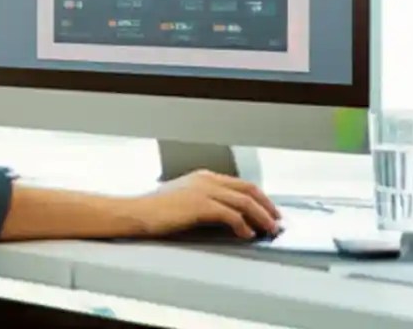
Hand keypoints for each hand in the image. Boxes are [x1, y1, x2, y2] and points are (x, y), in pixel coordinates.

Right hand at [128, 170, 280, 238]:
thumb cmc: (156, 210)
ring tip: (269, 229)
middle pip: (249, 189)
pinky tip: (247, 234)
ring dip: (261, 216)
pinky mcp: (200, 205)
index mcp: (206, 177)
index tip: (269, 211)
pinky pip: (230, 214)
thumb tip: (230, 217)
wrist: (135, 212)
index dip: (260, 198)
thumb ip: (207, 201)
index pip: (242, 184)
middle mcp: (208, 180)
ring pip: (244, 201)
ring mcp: (204, 190)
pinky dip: (242, 225)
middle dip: (267, 206)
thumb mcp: (185, 199)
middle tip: (277, 221)